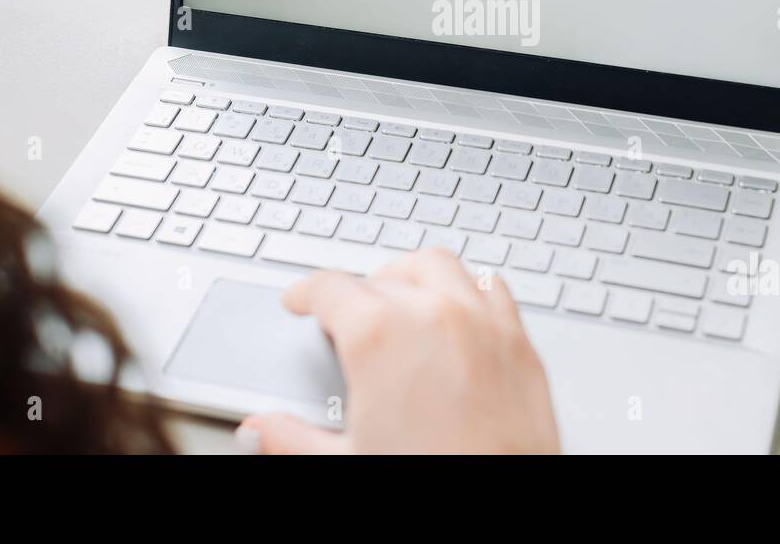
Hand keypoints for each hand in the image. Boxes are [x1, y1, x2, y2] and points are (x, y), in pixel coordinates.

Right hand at [236, 249, 560, 453]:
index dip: (306, 293)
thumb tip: (260, 430)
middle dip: (357, 293)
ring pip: (438, 266)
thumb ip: (292, 439)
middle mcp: (433, 313)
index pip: (329, 286)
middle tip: (345, 318)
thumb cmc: (435, 478)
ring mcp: (481, 320)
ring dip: (411, 276)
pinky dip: (466, 290)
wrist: (502, 513)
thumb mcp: (346, 461)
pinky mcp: (518, 340)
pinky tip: (458, 309)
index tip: (301, 300)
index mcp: (379, 335)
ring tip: (397, 298)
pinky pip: (489, 288)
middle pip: (381, 275)